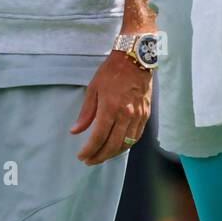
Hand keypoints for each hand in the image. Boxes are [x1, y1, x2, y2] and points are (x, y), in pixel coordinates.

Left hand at [70, 50, 151, 165]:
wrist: (135, 59)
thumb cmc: (111, 71)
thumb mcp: (93, 89)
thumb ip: (86, 113)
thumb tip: (75, 131)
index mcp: (110, 108)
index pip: (98, 137)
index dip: (89, 150)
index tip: (81, 156)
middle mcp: (126, 115)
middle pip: (113, 145)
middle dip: (99, 156)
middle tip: (89, 161)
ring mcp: (138, 116)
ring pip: (126, 144)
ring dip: (113, 153)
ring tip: (102, 156)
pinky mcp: (146, 114)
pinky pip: (136, 136)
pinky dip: (127, 145)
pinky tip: (118, 147)